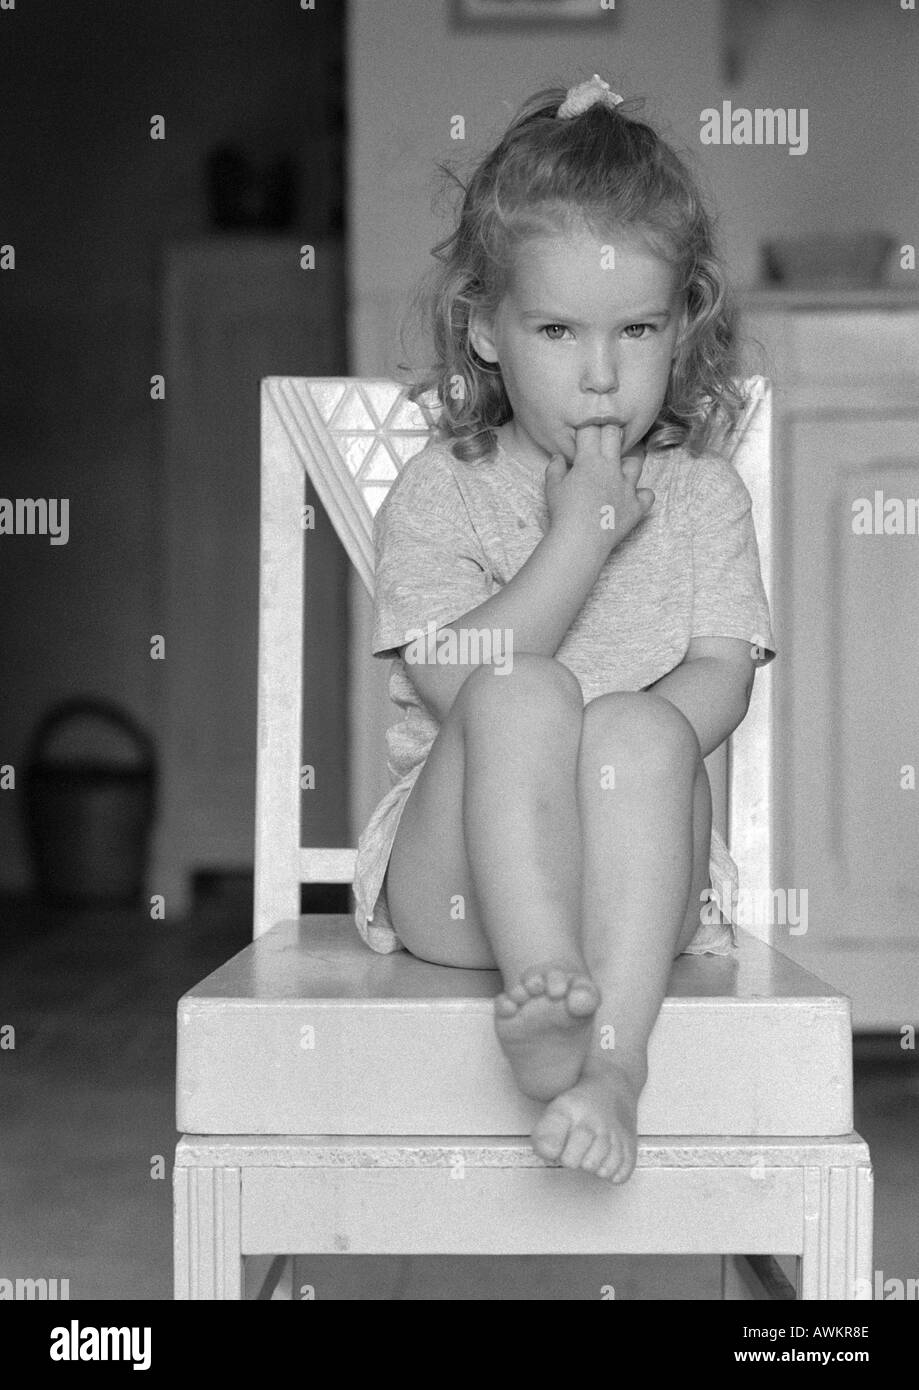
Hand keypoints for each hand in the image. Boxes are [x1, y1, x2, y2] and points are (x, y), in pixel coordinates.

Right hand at [544, 423, 654, 555]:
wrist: (581, 541)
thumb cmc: (563, 513)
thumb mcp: (552, 488)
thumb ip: (555, 468)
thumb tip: (558, 458)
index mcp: (590, 460)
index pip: (591, 430)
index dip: (587, 428)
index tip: (584, 433)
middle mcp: (612, 468)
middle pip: (615, 436)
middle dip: (609, 433)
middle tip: (602, 441)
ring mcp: (627, 487)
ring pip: (636, 462)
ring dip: (628, 462)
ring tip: (618, 469)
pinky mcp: (636, 506)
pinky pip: (647, 495)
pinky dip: (642, 495)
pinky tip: (633, 497)